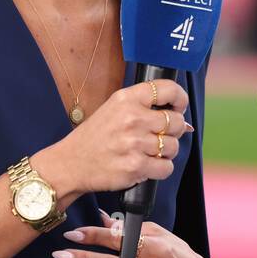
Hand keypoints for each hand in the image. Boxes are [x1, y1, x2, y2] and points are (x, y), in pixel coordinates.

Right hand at [40, 80, 193, 195]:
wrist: (71, 163)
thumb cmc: (94, 137)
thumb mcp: (114, 109)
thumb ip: (145, 109)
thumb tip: (185, 123)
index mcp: (126, 99)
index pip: (168, 89)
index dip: (180, 99)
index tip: (179, 107)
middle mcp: (132, 118)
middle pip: (176, 121)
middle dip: (173, 131)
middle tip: (160, 136)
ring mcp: (134, 143)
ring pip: (173, 146)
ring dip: (166, 152)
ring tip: (149, 152)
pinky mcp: (135, 167)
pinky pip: (166, 167)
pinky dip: (160, 169)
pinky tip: (146, 165)